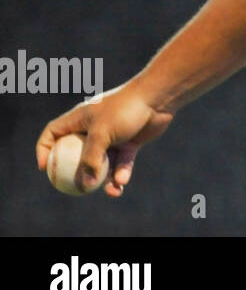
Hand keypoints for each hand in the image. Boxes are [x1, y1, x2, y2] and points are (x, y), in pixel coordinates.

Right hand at [36, 80, 174, 197]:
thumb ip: (91, 158)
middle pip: (77, 153)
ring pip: (102, 162)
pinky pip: (121, 162)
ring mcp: (112, 136)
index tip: (45, 168)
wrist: (158, 98)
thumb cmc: (125, 110)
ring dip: (105, 179)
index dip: (44, 149)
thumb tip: (85, 183)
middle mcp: (93, 127)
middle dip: (76, 172)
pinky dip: (121, 172)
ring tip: (111, 191)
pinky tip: (122, 182)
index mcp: (79, 118)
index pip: (53, 132)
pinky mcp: (129, 142)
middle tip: (76, 188)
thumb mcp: (102, 133)